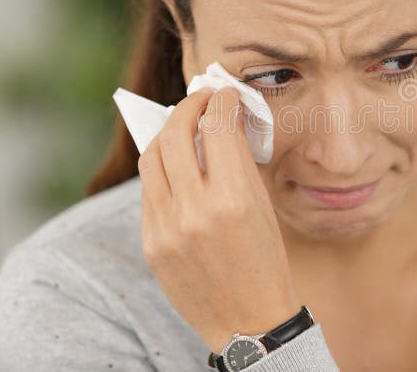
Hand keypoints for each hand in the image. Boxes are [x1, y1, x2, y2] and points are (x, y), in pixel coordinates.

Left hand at [137, 86, 299, 351]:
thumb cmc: (267, 263)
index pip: (217, 128)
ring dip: (167, 133)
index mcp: (234, 200)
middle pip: (175, 135)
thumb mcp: (263, 209)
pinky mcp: (151, 244)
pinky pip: (148, 191)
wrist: (249, 322)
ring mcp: (167, 229)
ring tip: (183, 127)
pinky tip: (175, 165)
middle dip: (188, 107)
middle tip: (201, 100)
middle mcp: (195, 211)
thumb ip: (238, 164)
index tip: (225, 95)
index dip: (221, 102)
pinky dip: (161, 168)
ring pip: (152, 158)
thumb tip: (222, 124)